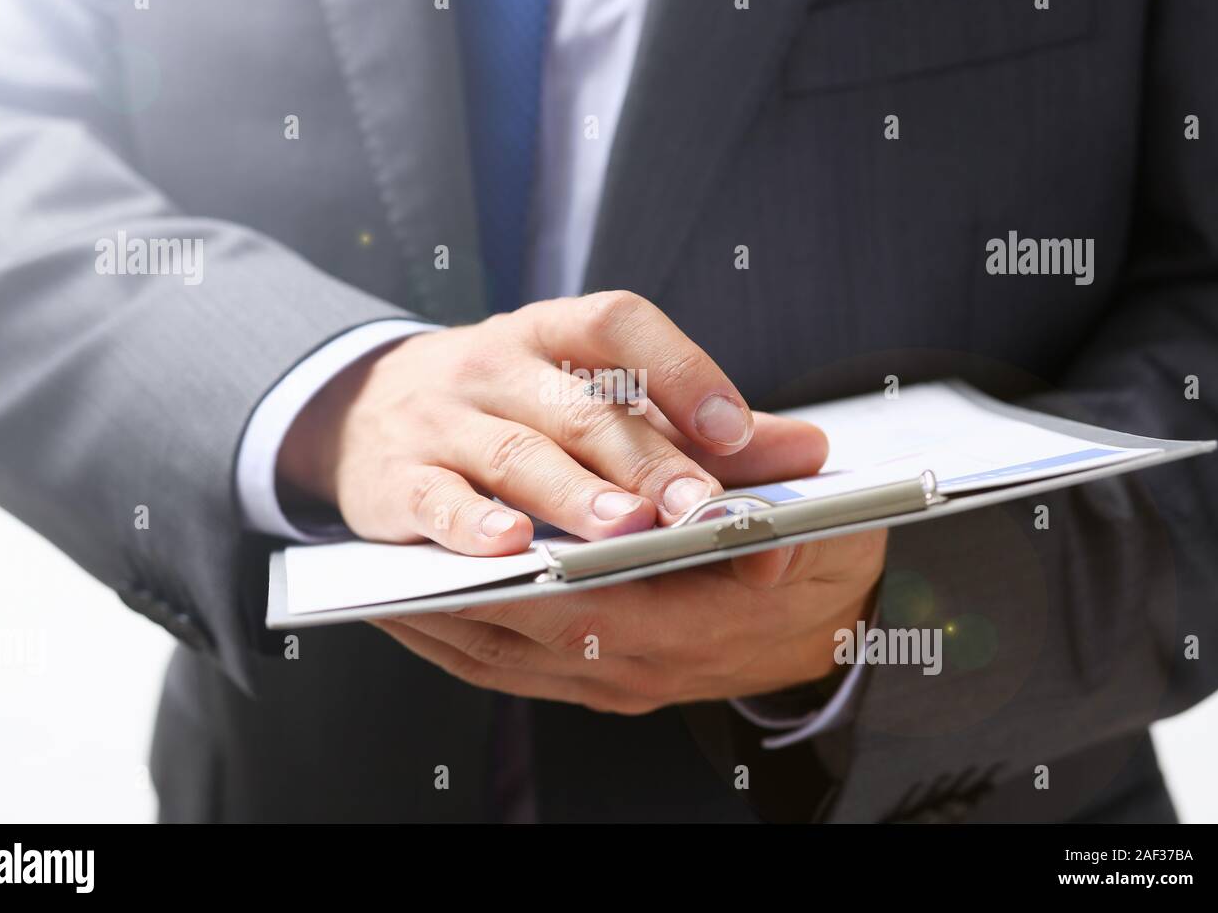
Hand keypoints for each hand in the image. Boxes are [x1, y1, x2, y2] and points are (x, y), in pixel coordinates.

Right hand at [278, 291, 826, 549]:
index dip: (681, 369)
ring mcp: (442, 418)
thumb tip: (808, 452)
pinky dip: (470, 522)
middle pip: (580, 406)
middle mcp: (497, 364)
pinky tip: (509, 547)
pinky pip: (433, 497)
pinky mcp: (395, 476)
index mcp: (554, 335)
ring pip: (514, 450)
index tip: (735, 430)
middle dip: (646, 460)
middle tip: (702, 511)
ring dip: (572, 492)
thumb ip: (694, 426)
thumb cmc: (510, 407)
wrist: (365, 411)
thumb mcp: (593, 396)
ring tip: (626, 528)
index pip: (620, 324)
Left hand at [373, 529, 887, 712]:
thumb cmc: (825, 568)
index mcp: (702, 628)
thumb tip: (762, 548)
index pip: (599, 614)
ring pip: (509, 662)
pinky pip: (513, 670)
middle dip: (459, 607)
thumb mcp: (834, 540)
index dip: (531, 590)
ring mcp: (622, 681)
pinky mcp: (602, 681)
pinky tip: (421, 608)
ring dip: (442, 628)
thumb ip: (795, 537)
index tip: (468, 557)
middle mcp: (650, 668)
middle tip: (388, 574)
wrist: (834, 629)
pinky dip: (460, 643)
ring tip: (382, 590)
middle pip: (530, 641)